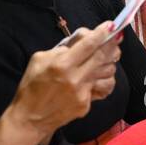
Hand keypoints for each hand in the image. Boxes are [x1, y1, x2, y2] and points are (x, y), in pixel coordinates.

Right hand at [8, 21, 118, 138]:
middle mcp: (75, 78)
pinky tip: (99, 76)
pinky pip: (102, 88)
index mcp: (62, 64)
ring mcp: (82, 93)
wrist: (30, 118)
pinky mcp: (86, 105)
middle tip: (115, 39)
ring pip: (108, 73)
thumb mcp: (39, 60)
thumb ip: (60, 49)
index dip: (103, 33)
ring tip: (106, 58)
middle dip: (112, 45)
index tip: (111, 26)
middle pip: (103, 56)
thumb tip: (80, 42)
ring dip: (110, 62)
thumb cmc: (32, 86)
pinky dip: (104, 79)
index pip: (89, 44)